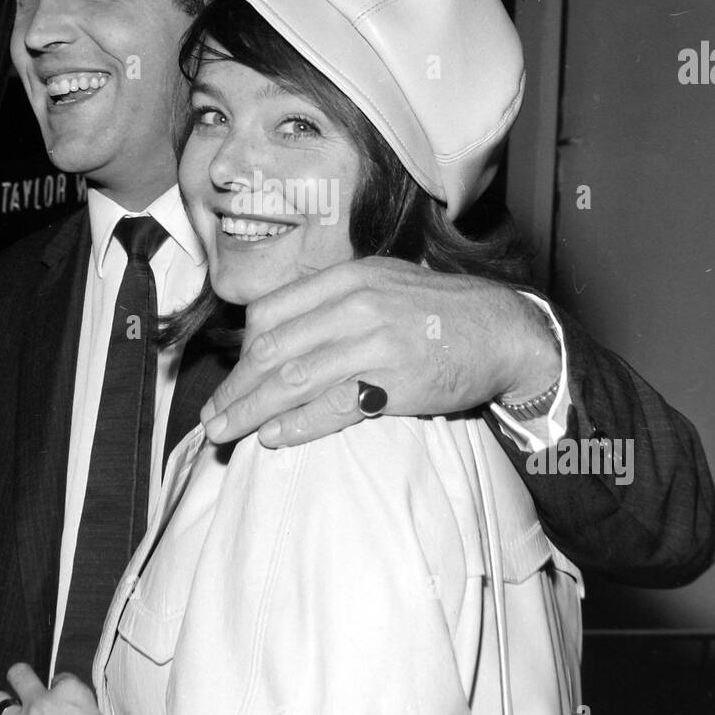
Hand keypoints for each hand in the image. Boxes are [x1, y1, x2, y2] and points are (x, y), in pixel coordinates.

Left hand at [200, 257, 560, 447]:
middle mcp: (356, 304)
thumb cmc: (437, 311)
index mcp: (347, 278)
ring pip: (292, 379)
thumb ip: (330, 301)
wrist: (502, 329)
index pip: (271, 312)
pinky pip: (333, 406)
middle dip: (234, 388)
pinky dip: (297, 424)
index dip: (239, 351)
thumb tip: (273, 332)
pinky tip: (273, 437)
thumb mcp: (381, 284)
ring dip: (251, 411)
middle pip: (272, 349)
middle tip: (212, 417)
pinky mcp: (396, 381)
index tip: (228, 380)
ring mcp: (376, 342)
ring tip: (226, 433)